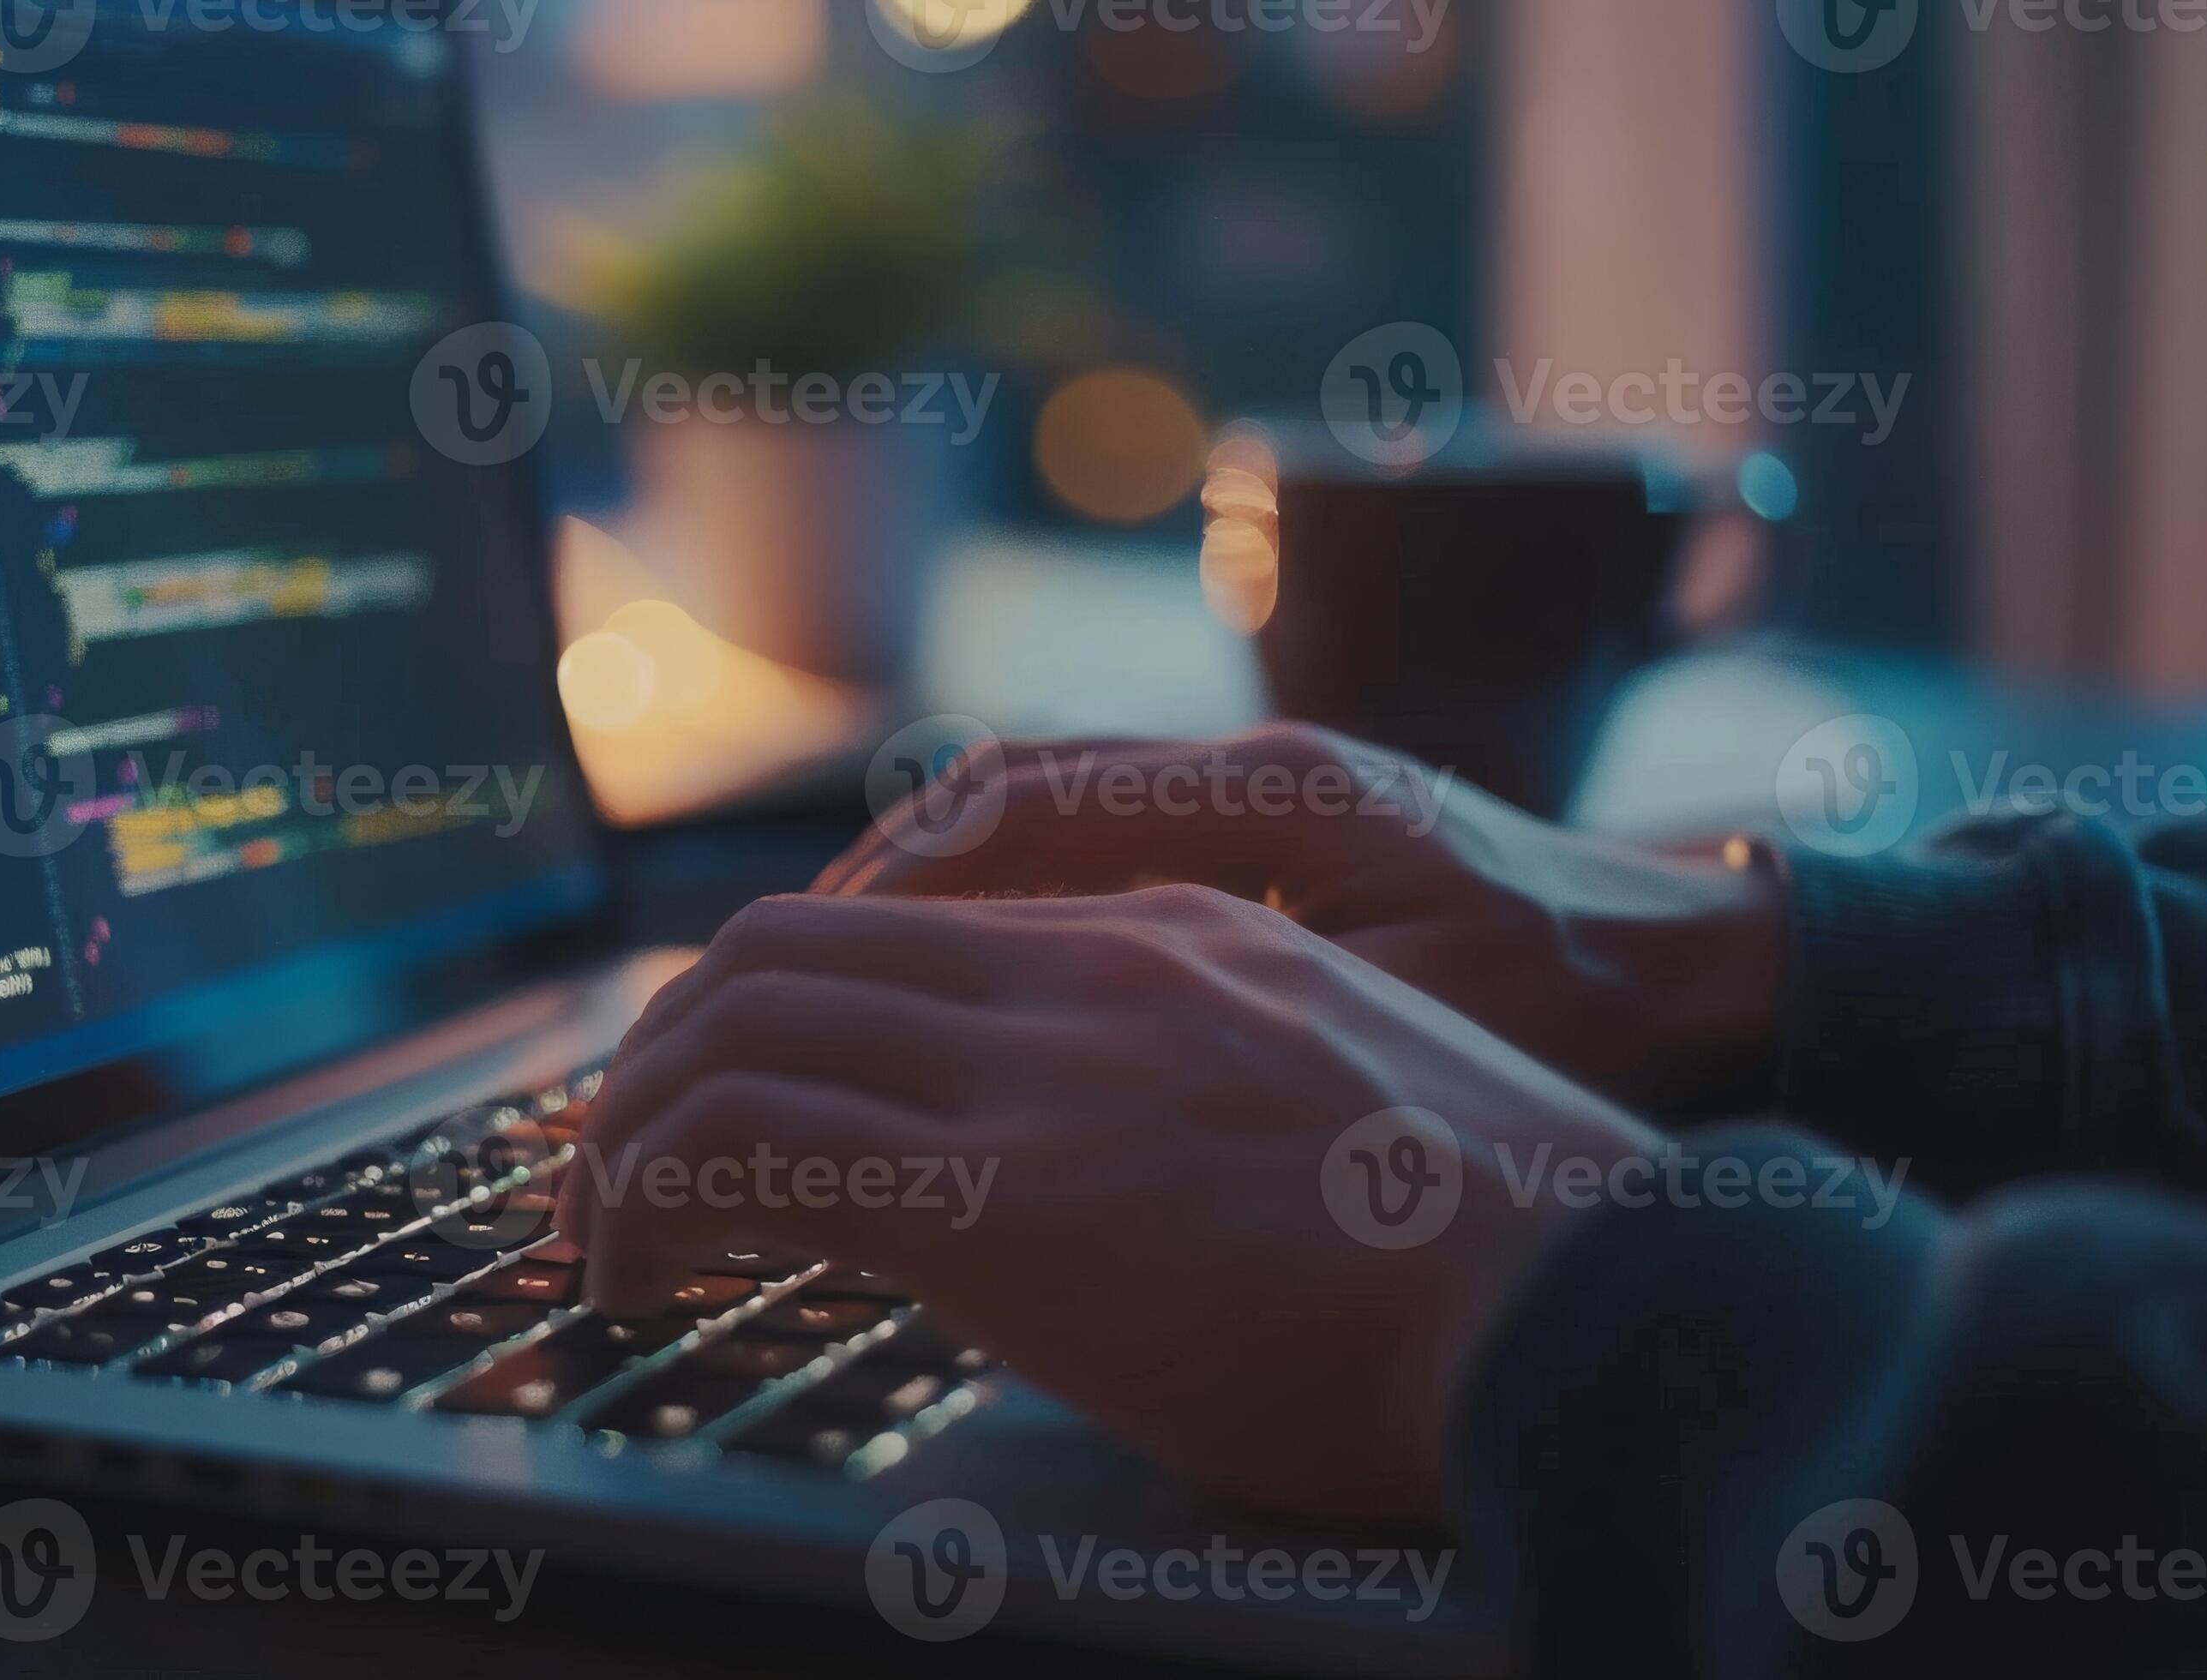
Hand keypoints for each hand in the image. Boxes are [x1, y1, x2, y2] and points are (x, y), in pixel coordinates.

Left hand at [556, 885, 1660, 1523]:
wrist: (1599, 1294)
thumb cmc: (1507, 1245)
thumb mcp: (1344, 1096)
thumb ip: (1213, 1081)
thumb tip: (1131, 1170)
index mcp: (1170, 934)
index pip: (904, 912)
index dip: (780, 997)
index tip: (731, 1084)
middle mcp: (1088, 966)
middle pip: (788, 942)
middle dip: (671, 1045)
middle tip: (623, 1153)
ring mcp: (1044, 1068)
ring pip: (744, 1023)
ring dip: (637, 1125)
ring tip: (607, 1227)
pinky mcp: (1006, 1194)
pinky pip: (757, 1148)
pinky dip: (658, 1194)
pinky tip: (644, 1267)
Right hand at [816, 723, 1787, 1116]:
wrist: (1703, 968)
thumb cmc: (1578, 1014)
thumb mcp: (1418, 1022)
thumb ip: (1255, 1004)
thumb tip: (1056, 1023)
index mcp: (1278, 793)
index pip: (1031, 803)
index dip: (906, 885)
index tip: (824, 965)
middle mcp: (1252, 766)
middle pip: (1010, 790)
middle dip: (887, 883)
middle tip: (791, 983)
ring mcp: (1258, 792)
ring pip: (1043, 811)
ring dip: (939, 892)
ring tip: (851, 989)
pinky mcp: (1269, 836)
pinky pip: (1102, 843)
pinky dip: (1016, 906)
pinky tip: (972, 989)